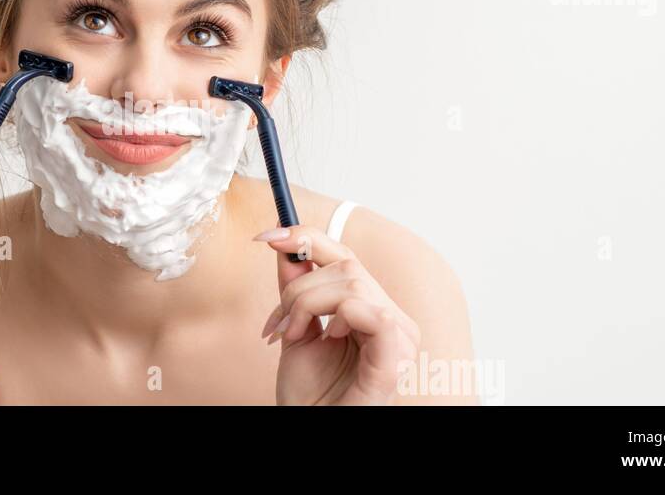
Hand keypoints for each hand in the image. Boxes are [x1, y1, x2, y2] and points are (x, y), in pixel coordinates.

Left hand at [256, 225, 420, 404]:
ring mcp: (398, 339)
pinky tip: (328, 337)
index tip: (266, 237)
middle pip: (346, 267)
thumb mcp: (295, 329)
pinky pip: (374, 315)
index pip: (346, 257)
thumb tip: (285, 246)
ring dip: (308, 304)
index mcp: (371, 309)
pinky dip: (342, 317)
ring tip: (293, 336)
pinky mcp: (395, 359)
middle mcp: (391, 319)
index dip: (307, 238)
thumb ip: (295, 289)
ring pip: (353, 285)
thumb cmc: (310, 394)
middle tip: (279, 323)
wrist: (311, 427)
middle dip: (299, 288)